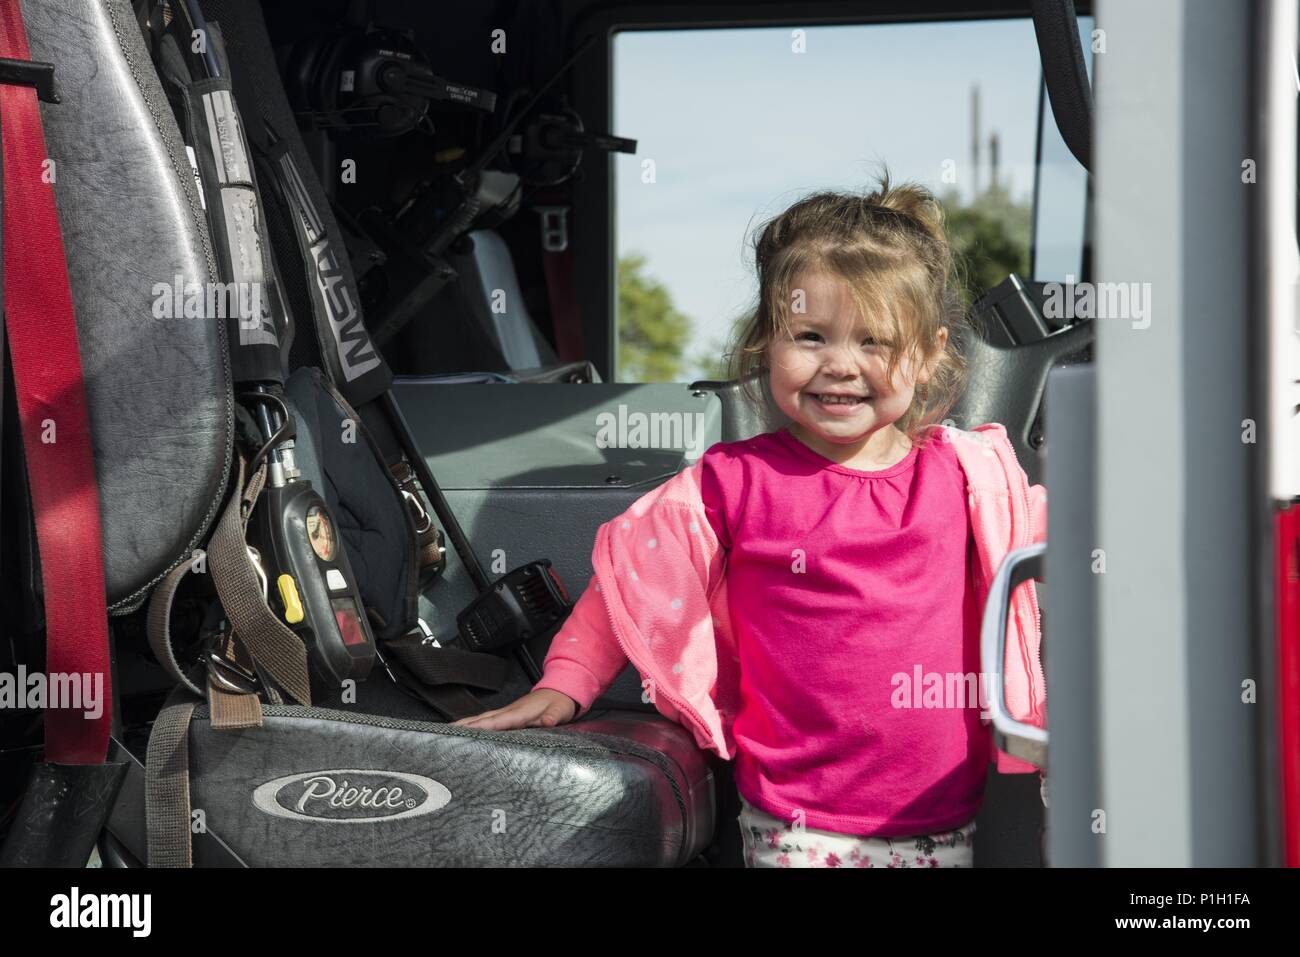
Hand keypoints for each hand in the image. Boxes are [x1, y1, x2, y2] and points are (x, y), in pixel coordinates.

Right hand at [451, 689, 577, 730]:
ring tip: (448, 732)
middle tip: (445, 732)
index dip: (483, 726)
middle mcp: (510, 711)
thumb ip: (553, 717)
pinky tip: (465, 729)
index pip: (499, 721)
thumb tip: (548, 722)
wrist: (561, 691)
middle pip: (483, 718)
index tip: (467, 731)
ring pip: (483, 718)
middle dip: (465, 725)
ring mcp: (507, 712)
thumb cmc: (559, 703)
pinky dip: (474, 724)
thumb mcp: (560, 711)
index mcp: (521, 712)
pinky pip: (488, 719)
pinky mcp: (508, 715)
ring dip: (466, 724)